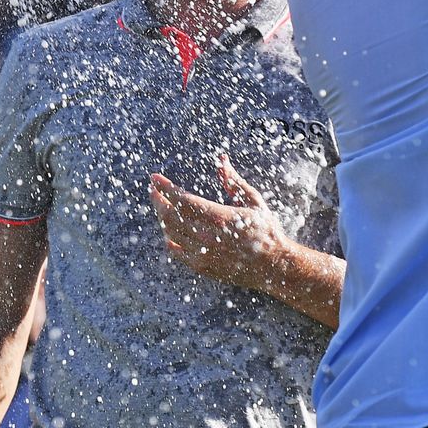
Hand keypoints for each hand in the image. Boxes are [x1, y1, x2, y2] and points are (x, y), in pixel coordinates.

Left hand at [149, 155, 289, 294]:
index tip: (155, 178)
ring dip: (163, 217)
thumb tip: (222, 160)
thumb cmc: (266, 231)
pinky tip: (169, 231)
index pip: (182, 199)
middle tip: (153, 190)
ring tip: (162, 206)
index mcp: (220, 217)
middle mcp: (208, 236)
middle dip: (158, 200)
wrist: (274, 266)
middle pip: (171, 216)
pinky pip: (177, 252)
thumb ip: (233, 181)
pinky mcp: (202, 266)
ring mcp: (203, 253)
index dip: (165, 187)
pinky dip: (169, 239)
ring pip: (171, 233)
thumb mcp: (253, 201)